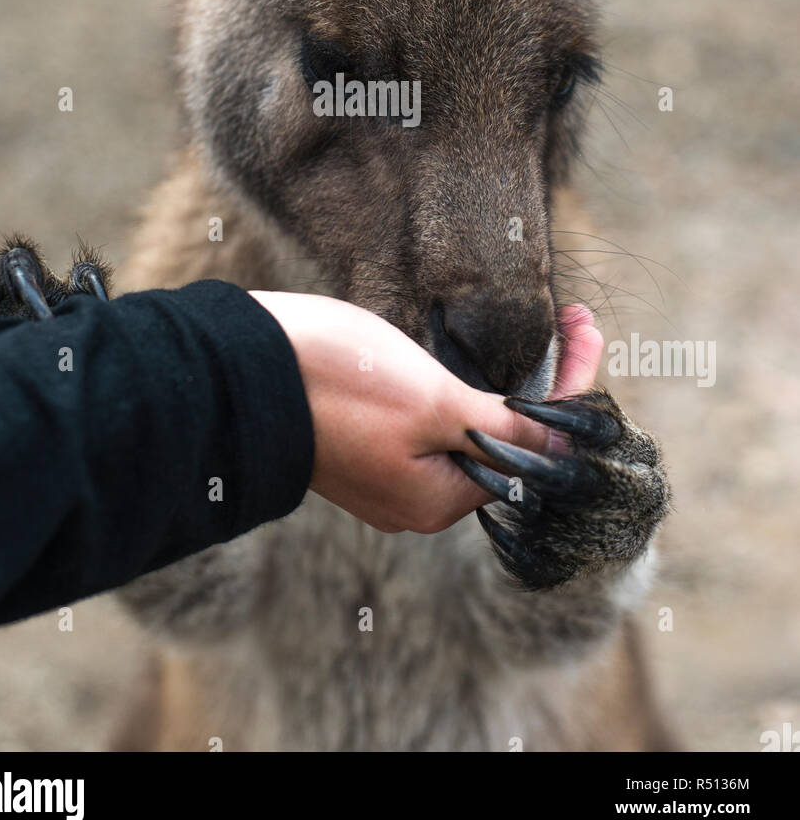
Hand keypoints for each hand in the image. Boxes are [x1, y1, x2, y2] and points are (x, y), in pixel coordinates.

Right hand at [250, 291, 602, 535]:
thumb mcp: (435, 403)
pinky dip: (461, 389)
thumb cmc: (338, 383)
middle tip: (568, 320)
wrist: (234, 368)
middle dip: (543, 384)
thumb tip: (570, 448)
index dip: (573, 384)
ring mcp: (385, 474)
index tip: (586, 322)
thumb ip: (506, 428)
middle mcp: (417, 499)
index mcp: (440, 499)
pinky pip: (429, 424)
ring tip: (532, 333)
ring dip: (503, 382)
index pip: (537, 447)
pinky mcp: (360, 443)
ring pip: (468, 430)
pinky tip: (464, 355)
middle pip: (506, 441)